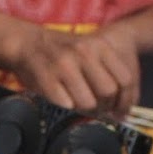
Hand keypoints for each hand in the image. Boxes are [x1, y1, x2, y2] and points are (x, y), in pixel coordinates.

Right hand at [8, 23, 140, 120]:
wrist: (26, 42)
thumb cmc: (62, 52)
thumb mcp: (90, 51)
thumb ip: (108, 73)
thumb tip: (123, 109)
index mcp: (99, 46)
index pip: (126, 79)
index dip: (125, 100)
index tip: (120, 111)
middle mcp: (84, 53)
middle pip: (108, 92)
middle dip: (105, 106)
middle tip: (97, 108)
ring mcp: (64, 65)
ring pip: (89, 102)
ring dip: (86, 109)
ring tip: (80, 103)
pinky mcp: (47, 78)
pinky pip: (67, 104)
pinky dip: (67, 106)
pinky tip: (64, 100)